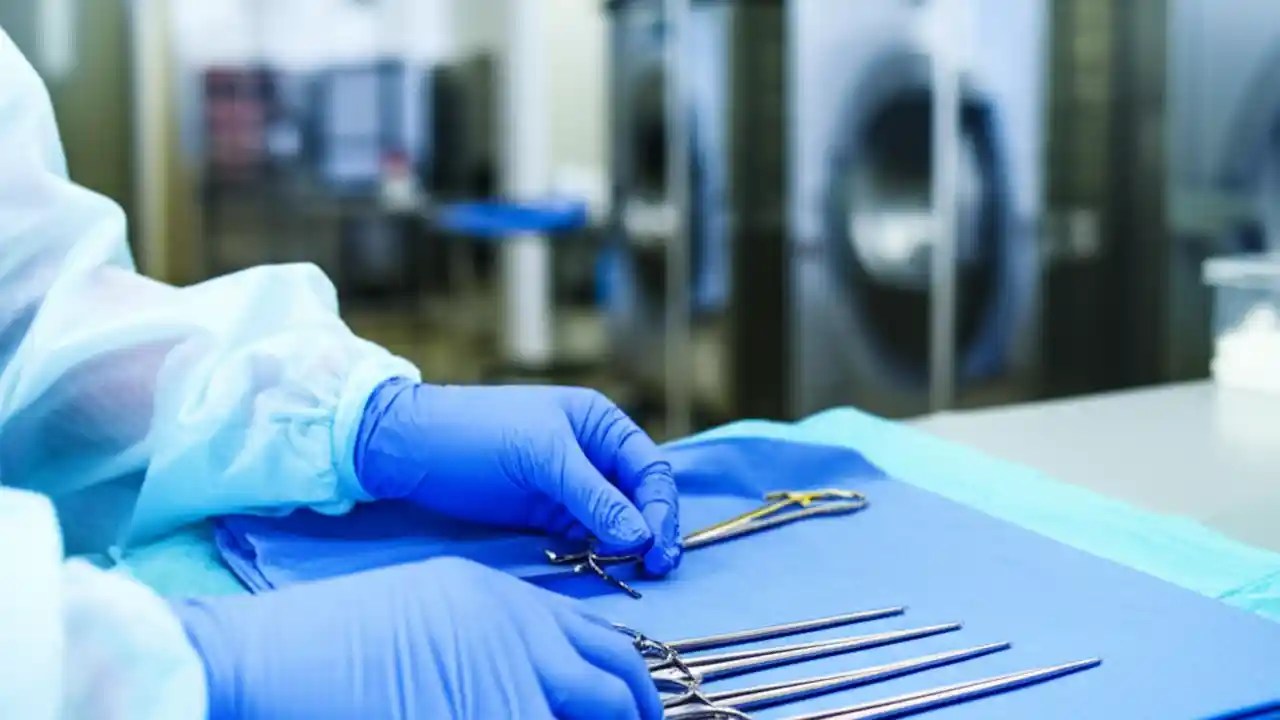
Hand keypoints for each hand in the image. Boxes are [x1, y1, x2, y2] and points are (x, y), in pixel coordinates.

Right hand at [171, 557, 662, 719]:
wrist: (269, 655)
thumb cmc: (333, 640)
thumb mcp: (431, 612)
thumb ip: (496, 642)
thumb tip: (543, 688)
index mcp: (506, 600)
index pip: (602, 641)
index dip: (630, 685)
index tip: (638, 713)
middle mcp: (518, 634)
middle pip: (616, 683)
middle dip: (640, 715)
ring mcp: (502, 682)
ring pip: (591, 715)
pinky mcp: (481, 715)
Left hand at [353, 379, 680, 574]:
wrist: (412, 449)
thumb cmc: (477, 431)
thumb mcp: (541, 456)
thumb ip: (593, 495)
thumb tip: (640, 535)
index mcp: (600, 424)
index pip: (650, 469)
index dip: (660, 508)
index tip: (654, 546)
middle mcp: (593, 455)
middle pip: (640, 498)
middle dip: (651, 531)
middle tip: (655, 569)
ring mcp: (571, 487)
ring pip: (617, 522)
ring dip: (628, 547)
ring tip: (634, 575)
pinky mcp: (548, 514)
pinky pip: (587, 536)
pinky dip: (599, 553)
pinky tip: (603, 569)